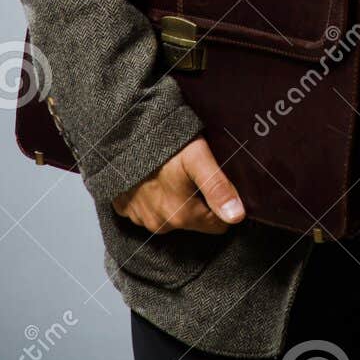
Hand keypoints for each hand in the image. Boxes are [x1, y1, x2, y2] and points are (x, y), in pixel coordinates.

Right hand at [111, 136, 244, 235]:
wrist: (122, 135)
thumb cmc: (163, 143)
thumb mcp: (197, 158)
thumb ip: (218, 188)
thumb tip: (237, 216)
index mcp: (182, 216)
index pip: (218, 225)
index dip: (222, 205)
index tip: (218, 184)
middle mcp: (161, 224)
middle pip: (195, 220)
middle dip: (199, 201)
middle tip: (194, 173)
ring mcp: (141, 218)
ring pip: (171, 216)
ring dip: (175, 199)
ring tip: (173, 172)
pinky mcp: (125, 209)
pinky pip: (147, 210)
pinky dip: (152, 197)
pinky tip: (153, 177)